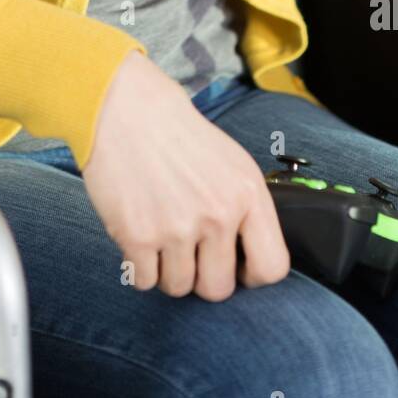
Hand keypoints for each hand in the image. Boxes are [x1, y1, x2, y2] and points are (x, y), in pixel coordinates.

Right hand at [82, 51, 289, 300]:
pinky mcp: (137, 235)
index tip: (233, 265)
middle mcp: (218, 213)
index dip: (252, 276)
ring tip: (159, 233)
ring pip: (178, 287)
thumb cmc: (178, 137)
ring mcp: (177, 227)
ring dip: (167, 270)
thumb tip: (249, 263)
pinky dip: (138, 267)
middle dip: (201, 277)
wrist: (125, 109)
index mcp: (247, 194)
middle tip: (187, 250)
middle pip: (218, 289)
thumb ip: (247, 211)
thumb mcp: (232, 164)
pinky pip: (143, 281)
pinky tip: (138, 235)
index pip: (272, 267)